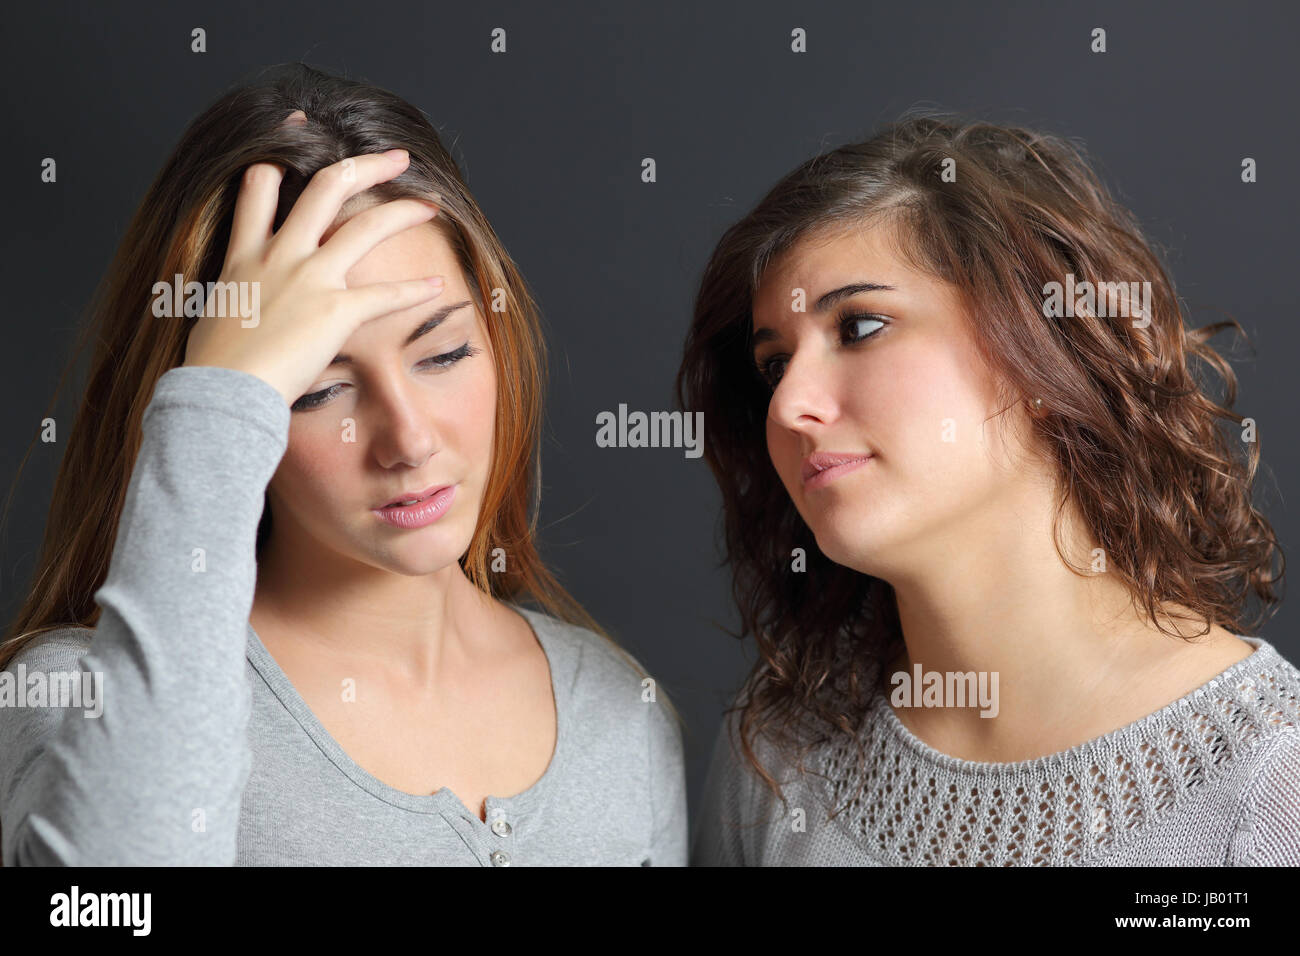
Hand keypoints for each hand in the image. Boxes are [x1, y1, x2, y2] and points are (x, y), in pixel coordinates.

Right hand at [181, 147, 443, 407]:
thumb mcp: (214, 316)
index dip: (280, 155)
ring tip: (429, 204)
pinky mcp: (335, 311)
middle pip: (324, 187)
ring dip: (402, 211)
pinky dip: (414, 290)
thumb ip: (236, 300)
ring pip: (363, 226)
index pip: (258, 186)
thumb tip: (239, 311)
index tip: (298, 132)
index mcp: (244, 254)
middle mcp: (279, 255)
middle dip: (365, 166)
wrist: (221, 392)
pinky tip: (437, 286)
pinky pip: (385, 294)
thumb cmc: (213, 369)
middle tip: (395, 158)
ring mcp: (309, 279)